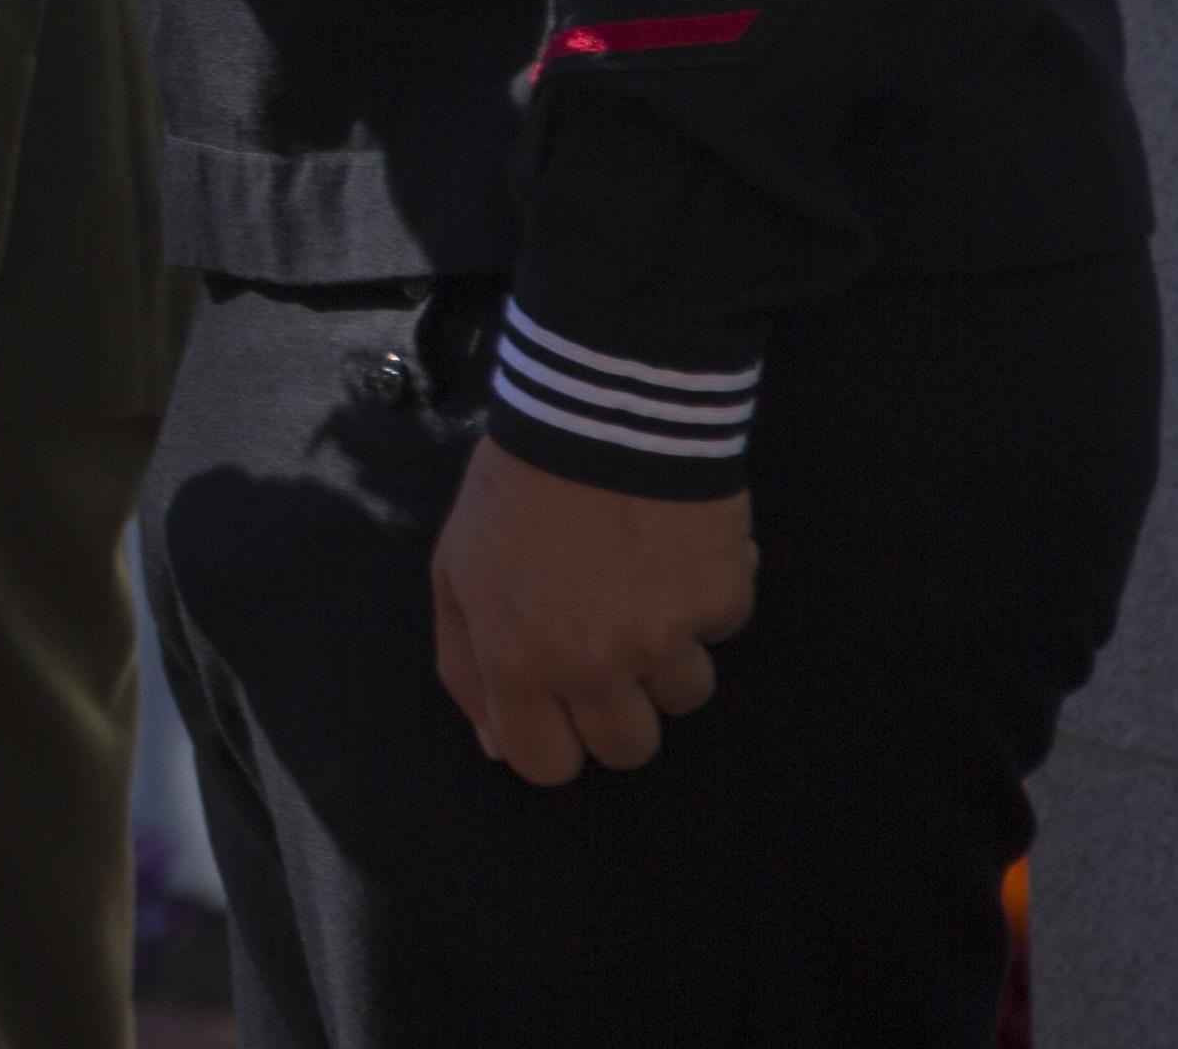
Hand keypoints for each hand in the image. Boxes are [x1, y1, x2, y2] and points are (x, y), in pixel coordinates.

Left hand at [431, 440, 755, 782]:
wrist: (599, 411)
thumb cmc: (514, 489)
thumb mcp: (455, 571)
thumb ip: (467, 664)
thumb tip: (495, 745)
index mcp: (518, 660)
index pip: (547, 766)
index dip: (555, 741)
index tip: (562, 705)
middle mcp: (593, 664)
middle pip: (629, 750)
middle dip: (623, 709)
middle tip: (611, 649)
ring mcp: (665, 637)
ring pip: (687, 696)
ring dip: (671, 653)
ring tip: (643, 584)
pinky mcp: (721, 602)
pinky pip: (721, 630)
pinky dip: (705, 598)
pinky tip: (676, 546)